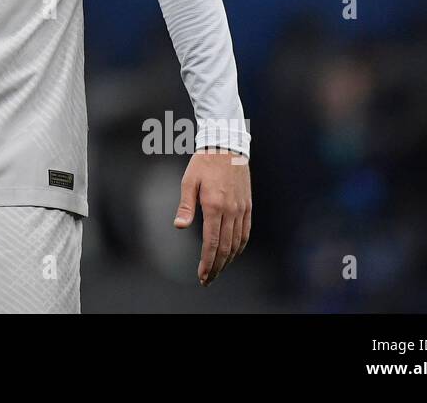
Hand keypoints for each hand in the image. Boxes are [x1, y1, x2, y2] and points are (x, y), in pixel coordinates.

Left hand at [173, 147, 250, 286]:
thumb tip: (179, 226)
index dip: (207, 262)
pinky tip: (232, 253)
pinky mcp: (247, 206)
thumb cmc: (203, 164)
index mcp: (214, 206)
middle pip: (225, 248)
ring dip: (228, 260)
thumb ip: (185, 206)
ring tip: (217, 270)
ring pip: (237, 243)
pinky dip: (239, 247)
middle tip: (208, 279)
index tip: (202, 275)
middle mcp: (231, 210)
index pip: (212, 242)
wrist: (226, 147)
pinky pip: (246, 232)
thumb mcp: (188, 182)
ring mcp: (241, 209)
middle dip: (216, 266)